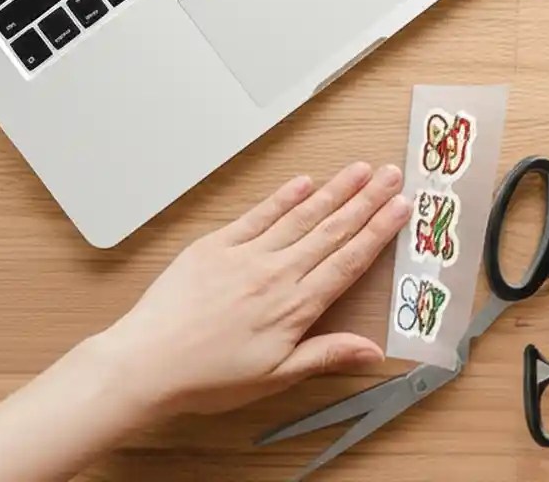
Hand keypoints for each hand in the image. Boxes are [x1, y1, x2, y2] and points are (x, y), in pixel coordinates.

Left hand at [96, 162, 410, 418]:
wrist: (147, 362)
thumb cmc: (208, 378)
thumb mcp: (275, 377)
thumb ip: (325, 355)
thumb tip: (373, 351)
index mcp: (295, 307)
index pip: (348, 261)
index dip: (378, 232)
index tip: (401, 209)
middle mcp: (276, 273)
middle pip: (332, 230)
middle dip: (366, 201)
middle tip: (391, 175)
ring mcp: (246, 255)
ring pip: (300, 216)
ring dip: (334, 191)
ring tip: (359, 171)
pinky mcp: (215, 246)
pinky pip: (258, 215)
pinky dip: (282, 197)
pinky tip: (303, 182)